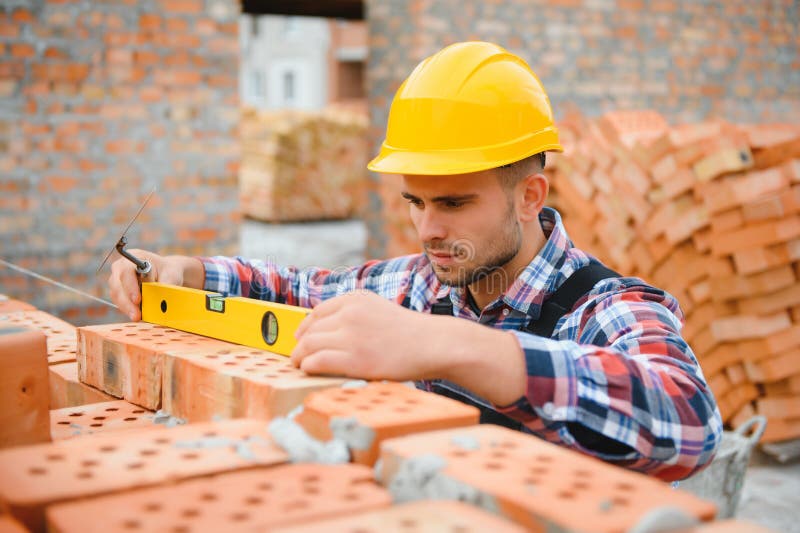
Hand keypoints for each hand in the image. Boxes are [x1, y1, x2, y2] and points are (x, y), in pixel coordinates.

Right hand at [108, 250, 190, 320]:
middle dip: (127, 302)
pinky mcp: (118, 290)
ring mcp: (117, 278)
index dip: (130, 286)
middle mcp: (121, 266)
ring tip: (137, 317)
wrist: (166, 274)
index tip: (138, 300)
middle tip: (136, 315)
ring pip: (116, 294)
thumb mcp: (171, 275)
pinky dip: (126, 308)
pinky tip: (135, 315)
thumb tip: (161, 299)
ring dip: (126, 307)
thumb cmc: (169, 271)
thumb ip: (165, 284)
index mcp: (134, 256)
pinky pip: (118, 301)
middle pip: (117, 284)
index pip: (126, 271)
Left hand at [290, 290, 526, 404]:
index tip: (300, 337)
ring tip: (299, 365)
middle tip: (296, 356)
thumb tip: (330, 329)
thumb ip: (356, 313)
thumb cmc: (410, 332)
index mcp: (355, 299)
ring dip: (299, 357)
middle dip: (299, 344)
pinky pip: (317, 361)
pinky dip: (308, 366)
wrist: (431, 344)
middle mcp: (349, 313)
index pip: (317, 312)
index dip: (305, 327)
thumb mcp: (379, 309)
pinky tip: (309, 371)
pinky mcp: (353, 359)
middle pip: (310, 329)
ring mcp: (350, 336)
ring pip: (309, 345)